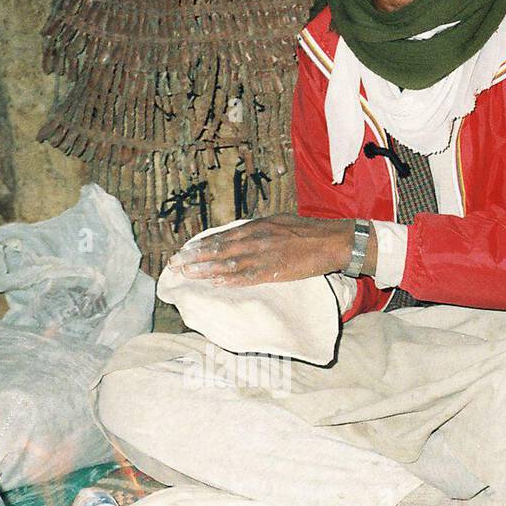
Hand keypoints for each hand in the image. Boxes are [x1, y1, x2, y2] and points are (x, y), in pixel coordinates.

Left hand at [169, 215, 369, 286]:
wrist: (332, 240)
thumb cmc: (307, 232)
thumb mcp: (278, 223)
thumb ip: (257, 231)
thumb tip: (238, 237)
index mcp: (256, 226)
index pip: (221, 236)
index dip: (200, 245)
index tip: (183, 251)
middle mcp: (256, 238)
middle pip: (218, 248)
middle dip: (194, 257)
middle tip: (174, 264)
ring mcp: (264, 254)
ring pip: (227, 262)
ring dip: (204, 269)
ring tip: (186, 275)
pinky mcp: (274, 270)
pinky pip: (247, 276)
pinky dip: (228, 279)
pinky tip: (213, 282)